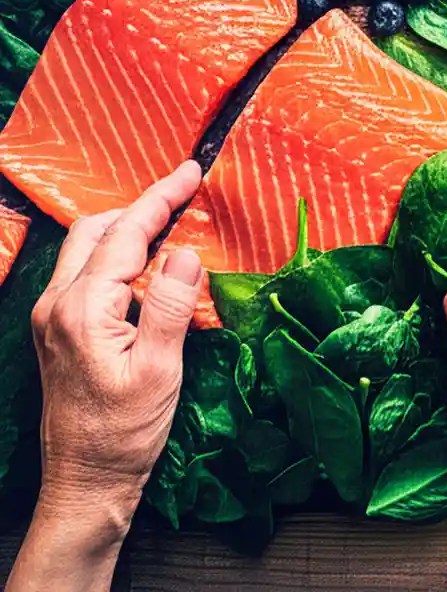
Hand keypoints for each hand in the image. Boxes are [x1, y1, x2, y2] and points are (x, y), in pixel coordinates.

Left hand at [7, 162, 203, 591]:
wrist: (86, 478)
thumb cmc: (126, 431)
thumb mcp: (161, 369)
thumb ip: (171, 306)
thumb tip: (185, 252)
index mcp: (83, 309)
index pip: (126, 236)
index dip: (160, 199)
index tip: (190, 172)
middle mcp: (57, 304)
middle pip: (95, 231)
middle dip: (140, 206)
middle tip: (184, 195)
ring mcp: (51, 317)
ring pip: (85, 249)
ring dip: (126, 228)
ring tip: (169, 222)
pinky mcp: (56, 331)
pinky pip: (84, 273)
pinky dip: (115, 255)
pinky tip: (144, 265)